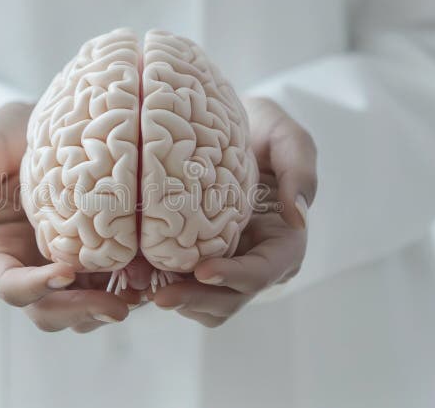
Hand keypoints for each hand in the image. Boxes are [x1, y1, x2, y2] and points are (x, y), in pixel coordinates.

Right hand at [0, 102, 136, 332]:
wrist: (46, 130)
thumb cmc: (8, 137)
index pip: (8, 286)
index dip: (34, 287)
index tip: (65, 272)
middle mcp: (26, 271)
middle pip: (47, 311)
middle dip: (81, 313)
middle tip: (118, 307)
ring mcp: (59, 270)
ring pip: (80, 310)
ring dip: (109, 308)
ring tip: (142, 292)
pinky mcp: (90, 263)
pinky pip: (107, 288)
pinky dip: (128, 288)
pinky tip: (151, 276)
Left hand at [150, 97, 316, 326]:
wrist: (227, 130)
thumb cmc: (261, 130)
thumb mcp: (288, 138)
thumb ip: (300, 171)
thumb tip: (299, 217)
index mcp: (283, 243)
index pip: (263, 272)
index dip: (234, 277)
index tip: (203, 271)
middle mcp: (254, 263)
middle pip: (229, 299)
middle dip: (197, 300)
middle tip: (161, 296)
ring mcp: (224, 265)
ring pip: (205, 304)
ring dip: (177, 300)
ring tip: (142, 288)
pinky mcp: (197, 260)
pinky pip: (180, 286)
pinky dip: (159, 286)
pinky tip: (134, 277)